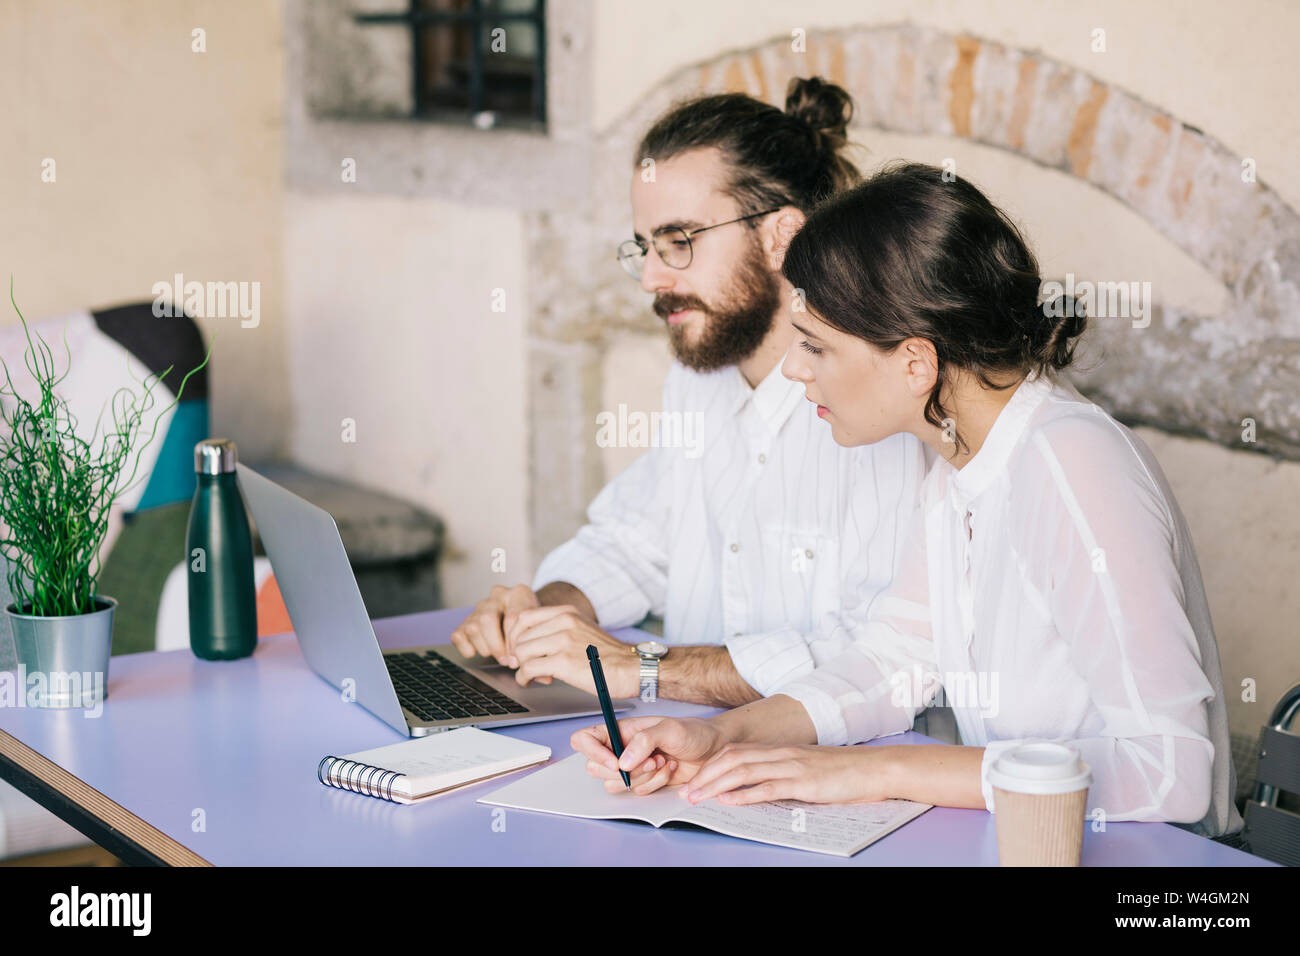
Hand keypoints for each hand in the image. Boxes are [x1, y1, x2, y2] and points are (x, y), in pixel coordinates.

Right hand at [449, 584, 539, 664]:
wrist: (527, 617)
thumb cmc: (534, 626)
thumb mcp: (542, 632)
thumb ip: (542, 651)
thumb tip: (544, 677)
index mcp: (519, 594)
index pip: (513, 617)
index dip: (515, 643)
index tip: (519, 658)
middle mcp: (497, 596)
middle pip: (487, 619)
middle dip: (497, 645)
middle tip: (507, 660)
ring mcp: (480, 607)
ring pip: (473, 628)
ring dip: (486, 648)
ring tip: (499, 655)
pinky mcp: (466, 620)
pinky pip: (458, 636)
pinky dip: (468, 648)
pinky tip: (482, 652)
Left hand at [506, 605, 637, 696]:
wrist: (632, 669)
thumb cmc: (610, 656)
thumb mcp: (583, 630)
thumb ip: (558, 631)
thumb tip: (531, 643)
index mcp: (567, 613)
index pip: (524, 617)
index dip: (516, 636)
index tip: (519, 649)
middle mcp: (564, 622)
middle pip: (521, 636)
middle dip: (519, 654)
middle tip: (525, 665)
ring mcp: (563, 640)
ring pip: (522, 652)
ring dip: (521, 667)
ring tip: (530, 675)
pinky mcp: (563, 662)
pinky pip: (529, 668)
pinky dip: (524, 677)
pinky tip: (530, 681)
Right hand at [571, 716, 729, 794]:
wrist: (712, 750)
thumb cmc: (691, 731)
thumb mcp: (669, 728)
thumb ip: (644, 740)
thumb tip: (622, 762)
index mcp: (619, 730)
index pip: (585, 739)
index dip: (592, 752)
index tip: (615, 763)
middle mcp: (620, 749)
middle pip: (596, 768)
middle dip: (624, 770)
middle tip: (651, 760)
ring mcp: (631, 767)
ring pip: (615, 784)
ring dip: (642, 777)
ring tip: (663, 762)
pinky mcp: (643, 782)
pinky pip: (636, 792)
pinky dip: (654, 784)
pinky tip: (669, 769)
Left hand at [681, 744, 897, 805]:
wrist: (873, 768)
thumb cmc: (841, 772)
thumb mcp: (806, 767)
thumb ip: (782, 773)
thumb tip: (759, 786)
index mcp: (780, 750)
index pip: (736, 751)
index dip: (711, 764)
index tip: (694, 778)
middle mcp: (781, 754)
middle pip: (733, 759)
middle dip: (705, 775)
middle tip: (686, 791)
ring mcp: (791, 767)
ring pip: (744, 771)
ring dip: (717, 785)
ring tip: (698, 797)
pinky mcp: (803, 783)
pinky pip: (769, 787)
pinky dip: (745, 795)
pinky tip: (730, 801)